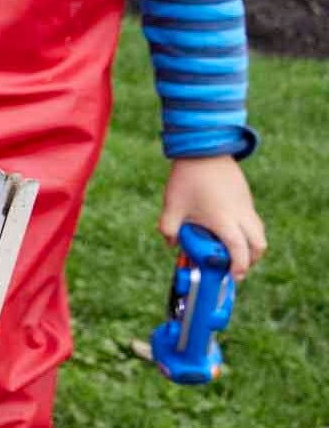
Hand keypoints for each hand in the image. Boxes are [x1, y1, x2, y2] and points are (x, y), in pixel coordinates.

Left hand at [161, 156, 266, 276]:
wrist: (204, 151)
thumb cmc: (187, 179)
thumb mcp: (172, 206)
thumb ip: (168, 229)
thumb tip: (171, 244)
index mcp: (225, 221)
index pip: (239, 251)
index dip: (239, 267)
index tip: (234, 276)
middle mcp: (241, 215)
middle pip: (259, 245)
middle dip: (252, 260)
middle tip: (237, 266)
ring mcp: (246, 205)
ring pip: (259, 232)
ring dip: (251, 245)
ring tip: (233, 249)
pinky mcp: (246, 197)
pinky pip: (253, 220)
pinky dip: (247, 230)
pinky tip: (228, 228)